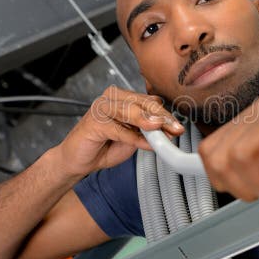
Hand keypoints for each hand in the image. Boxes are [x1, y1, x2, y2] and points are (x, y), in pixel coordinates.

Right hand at [54, 85, 183, 178]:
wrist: (78, 160)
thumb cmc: (105, 146)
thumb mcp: (133, 138)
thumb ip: (148, 131)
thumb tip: (169, 130)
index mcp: (123, 98)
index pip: (150, 101)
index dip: (166, 114)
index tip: (179, 127)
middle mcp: (112, 98)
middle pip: (143, 103)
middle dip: (162, 117)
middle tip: (176, 128)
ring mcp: (102, 107)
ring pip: (131, 110)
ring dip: (148, 121)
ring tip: (162, 130)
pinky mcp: (94, 122)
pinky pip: (119, 128)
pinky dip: (133, 137)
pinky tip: (145, 144)